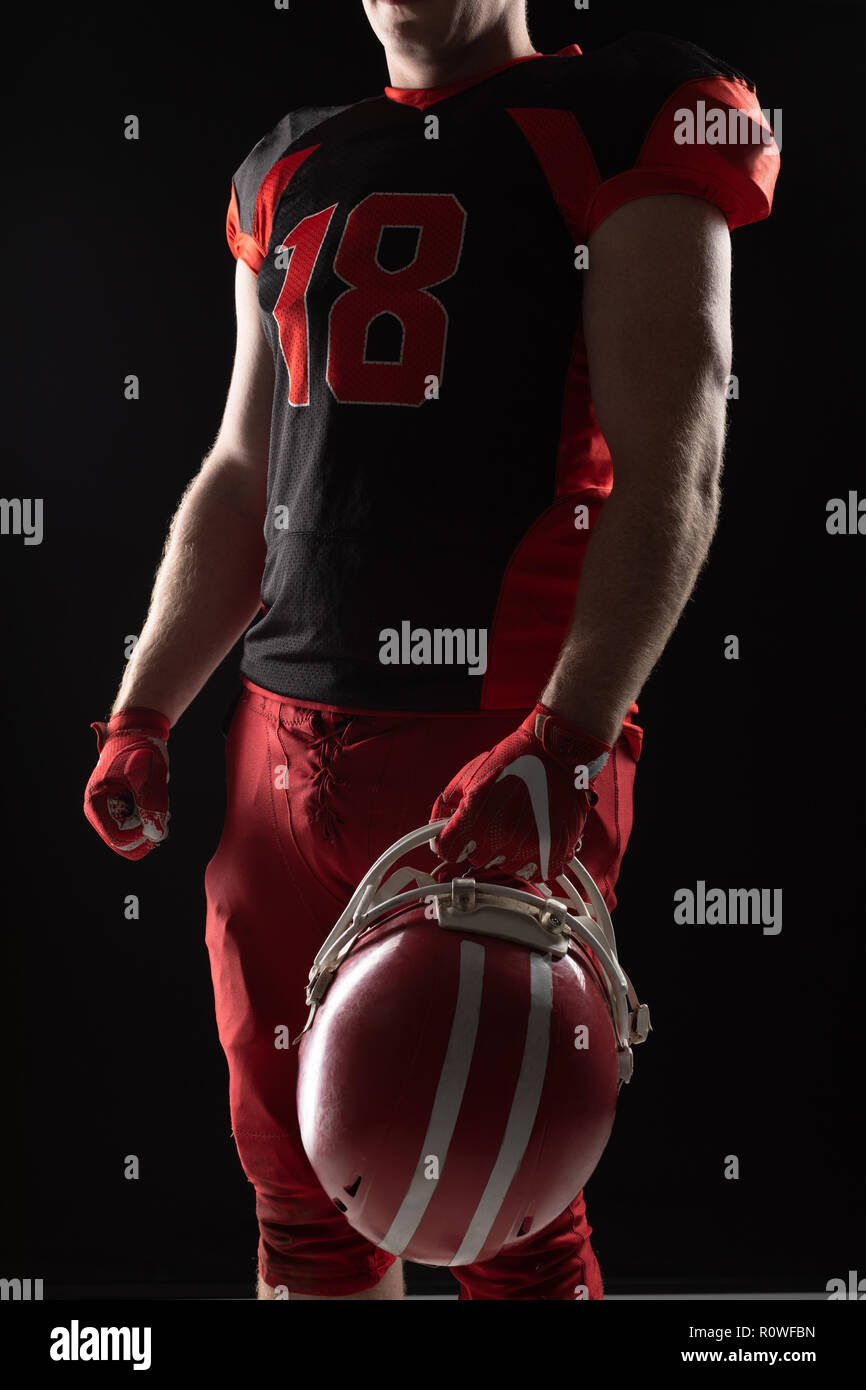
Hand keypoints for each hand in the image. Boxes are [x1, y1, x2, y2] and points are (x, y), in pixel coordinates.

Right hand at [84, 708, 170, 858]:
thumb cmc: (140, 749)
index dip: (142, 833)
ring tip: (157, 798)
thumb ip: (152, 805)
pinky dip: (149, 816)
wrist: (138, 731)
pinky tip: (154, 799)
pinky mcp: (119, 808)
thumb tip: (155, 835)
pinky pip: (137, 826)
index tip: (157, 814)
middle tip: (162, 810)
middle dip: (146, 830)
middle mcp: (99, 811)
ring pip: (134, 836)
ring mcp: (108, 810)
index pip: (119, 839)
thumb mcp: (148, 775)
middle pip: (126, 844)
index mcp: (97, 804)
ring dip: (150, 822)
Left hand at [430, 703, 610, 883]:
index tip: (454, 838)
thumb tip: (435, 831)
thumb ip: (445, 808)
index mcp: (476, 818)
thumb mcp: (468, 776)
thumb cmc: (514, 759)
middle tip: (492, 821)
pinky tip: (532, 838)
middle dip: (478, 844)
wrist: (557, 752)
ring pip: (505, 867)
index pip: (447, 853)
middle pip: (476, 861)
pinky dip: (531, 860)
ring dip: (505, 852)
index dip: (448, 843)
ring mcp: (529, 848)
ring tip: (515, 824)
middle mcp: (501, 837)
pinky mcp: (555, 853)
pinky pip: (533, 872)